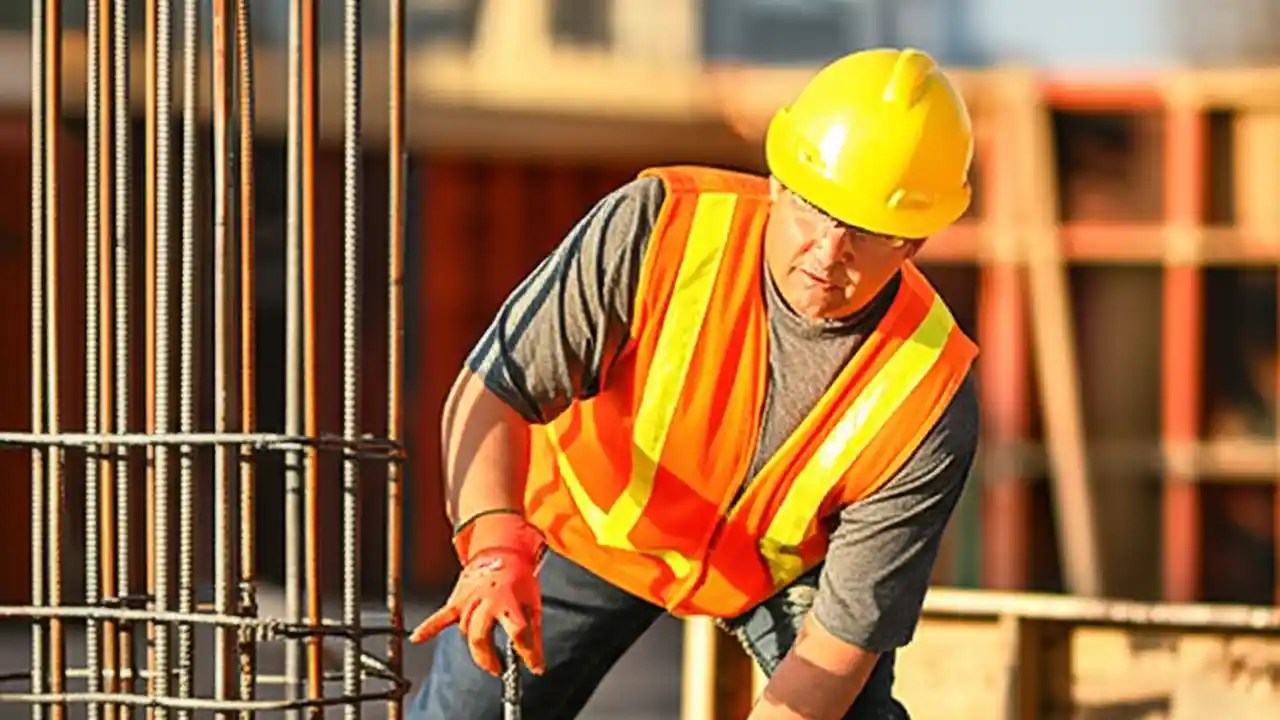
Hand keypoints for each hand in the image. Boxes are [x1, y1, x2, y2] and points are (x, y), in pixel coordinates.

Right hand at [409, 512, 545, 675]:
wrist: (503, 552)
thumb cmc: (519, 579)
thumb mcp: (533, 605)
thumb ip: (534, 637)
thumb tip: (537, 666)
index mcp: (508, 601)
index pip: (517, 633)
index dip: (527, 653)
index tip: (533, 666)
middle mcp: (486, 602)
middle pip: (479, 637)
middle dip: (487, 658)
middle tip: (498, 668)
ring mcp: (468, 601)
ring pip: (465, 631)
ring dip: (476, 645)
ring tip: (486, 650)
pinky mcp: (456, 600)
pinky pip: (440, 615)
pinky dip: (428, 627)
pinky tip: (417, 637)